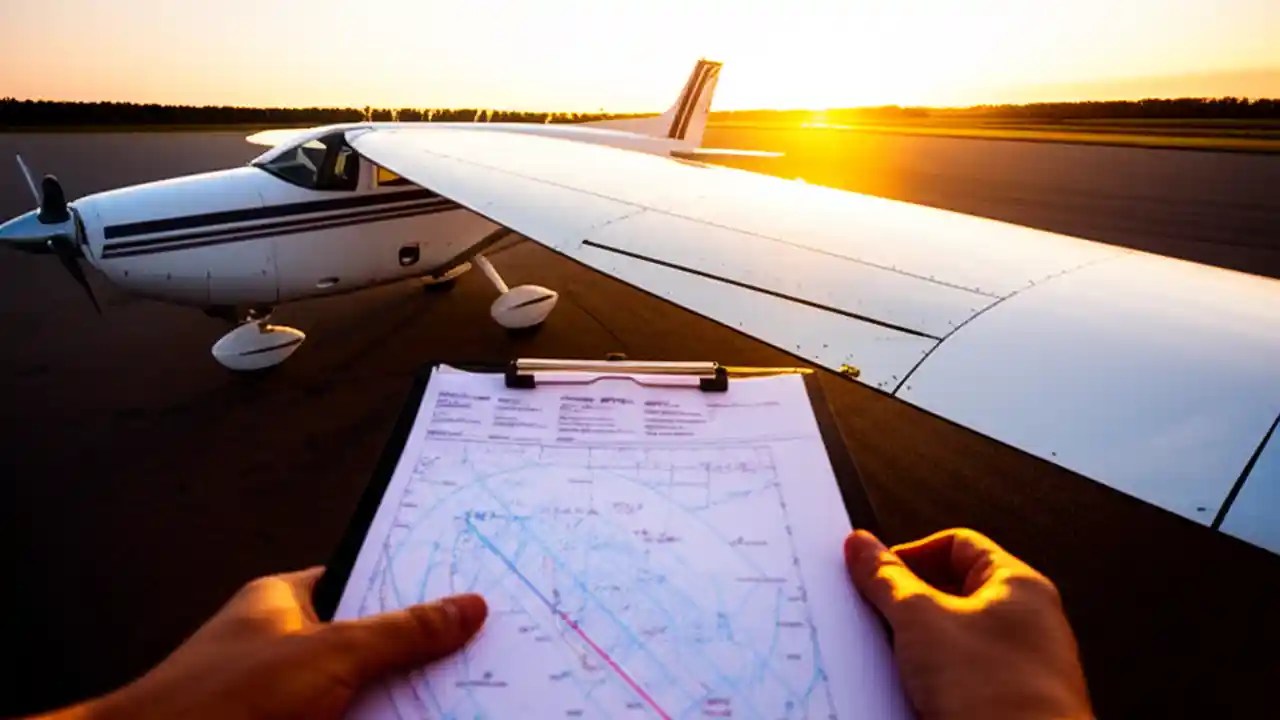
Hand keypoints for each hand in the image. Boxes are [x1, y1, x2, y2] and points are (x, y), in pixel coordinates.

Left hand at [40, 567, 486, 719]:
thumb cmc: (219, 698)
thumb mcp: (330, 654)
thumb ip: (401, 632)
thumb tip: (464, 608)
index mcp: (284, 600)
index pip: (362, 579)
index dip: (411, 584)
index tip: (464, 593)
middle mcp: (282, 643)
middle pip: (368, 640)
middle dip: (415, 651)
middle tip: (474, 650)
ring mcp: (283, 693)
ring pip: (360, 689)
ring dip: (398, 695)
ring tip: (460, 694)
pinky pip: (347, 717)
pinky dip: (373, 718)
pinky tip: (416, 717)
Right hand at [845, 529, 1090, 719]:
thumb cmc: (994, 693)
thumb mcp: (920, 621)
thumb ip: (885, 578)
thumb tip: (863, 547)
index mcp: (1019, 586)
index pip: (958, 545)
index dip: (911, 553)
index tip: (875, 572)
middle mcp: (1027, 622)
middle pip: (953, 591)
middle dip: (909, 604)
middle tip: (877, 615)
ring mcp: (1021, 666)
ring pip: (954, 638)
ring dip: (918, 646)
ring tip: (895, 661)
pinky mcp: (1007, 702)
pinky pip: (961, 677)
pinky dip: (933, 680)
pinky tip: (913, 693)